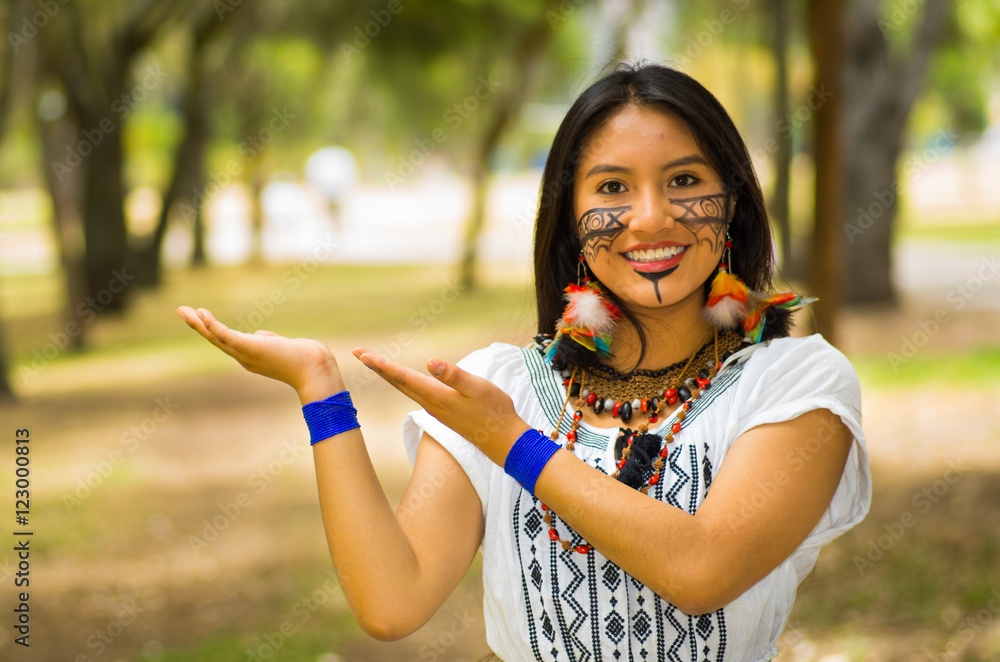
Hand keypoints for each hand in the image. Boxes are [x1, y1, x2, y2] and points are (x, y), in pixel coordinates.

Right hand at [177, 306, 344, 403]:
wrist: (314, 368)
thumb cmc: (303, 358)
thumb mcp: (281, 345)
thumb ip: (267, 340)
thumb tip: (257, 335)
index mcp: (250, 356)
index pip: (226, 341)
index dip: (211, 329)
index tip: (200, 316)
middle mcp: (244, 358)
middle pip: (215, 339)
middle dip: (198, 325)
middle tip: (181, 311)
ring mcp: (246, 354)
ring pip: (216, 337)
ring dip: (199, 324)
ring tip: (184, 311)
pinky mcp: (251, 348)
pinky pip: (227, 336)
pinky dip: (213, 325)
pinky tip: (202, 314)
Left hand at [352, 347, 529, 464]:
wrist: (503, 441)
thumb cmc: (494, 411)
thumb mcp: (478, 388)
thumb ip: (453, 375)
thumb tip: (429, 362)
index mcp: (436, 396)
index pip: (403, 377)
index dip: (382, 365)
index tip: (363, 355)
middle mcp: (430, 403)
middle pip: (397, 382)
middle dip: (377, 367)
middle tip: (358, 352)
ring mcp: (435, 409)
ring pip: (404, 388)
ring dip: (387, 374)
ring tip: (373, 361)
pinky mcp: (442, 411)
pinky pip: (414, 393)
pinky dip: (402, 382)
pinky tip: (401, 378)